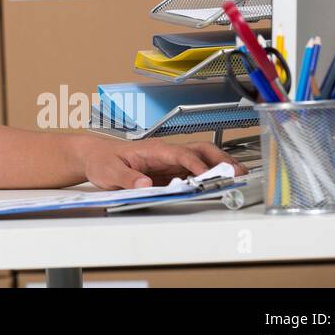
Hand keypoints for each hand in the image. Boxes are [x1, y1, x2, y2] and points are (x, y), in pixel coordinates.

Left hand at [78, 136, 246, 190]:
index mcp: (153, 149)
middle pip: (200, 150)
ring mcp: (169, 161)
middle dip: (220, 159)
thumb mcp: (109, 170)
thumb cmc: (102, 159)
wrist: (95, 156)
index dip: (196, 164)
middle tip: (238, 172)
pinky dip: (210, 175)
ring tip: (239, 176)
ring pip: (201, 158)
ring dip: (220, 165)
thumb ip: (127, 177)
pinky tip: (220, 183)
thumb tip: (145, 184)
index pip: (181, 154)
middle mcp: (165, 153)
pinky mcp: (169, 171)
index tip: (207, 175)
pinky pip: (194, 171)